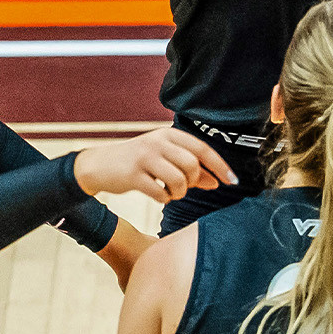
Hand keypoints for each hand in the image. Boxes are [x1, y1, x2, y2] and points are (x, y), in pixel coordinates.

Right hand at [73, 126, 237, 203]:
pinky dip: (164, 198)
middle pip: (191, 165)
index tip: (232, 181)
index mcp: (169, 135)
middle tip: (184, 186)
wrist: (100, 165)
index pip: (202, 148)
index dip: (220, 166)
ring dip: (178, 192)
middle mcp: (158, 142)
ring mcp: (144, 157)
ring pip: (178, 180)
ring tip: (170, 192)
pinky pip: (160, 193)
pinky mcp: (133, 175)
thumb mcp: (166, 160)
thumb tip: (217, 182)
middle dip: (193, 182)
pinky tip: (157, 194)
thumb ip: (192, 170)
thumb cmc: (140, 163)